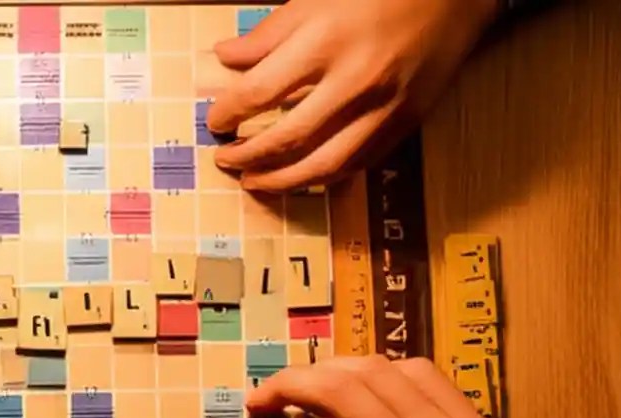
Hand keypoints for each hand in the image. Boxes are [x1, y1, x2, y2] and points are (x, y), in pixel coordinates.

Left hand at [207, 0, 499, 191]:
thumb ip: (269, 33)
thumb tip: (225, 56)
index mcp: (326, 41)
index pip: (261, 91)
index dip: (230, 112)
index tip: (215, 121)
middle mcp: (355, 81)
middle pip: (288, 137)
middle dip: (248, 155)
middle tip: (224, 159)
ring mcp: (383, 108)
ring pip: (323, 164)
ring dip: (281, 180)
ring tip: (253, 181)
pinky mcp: (404, 124)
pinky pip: (357, 164)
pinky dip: (323, 177)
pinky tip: (300, 178)